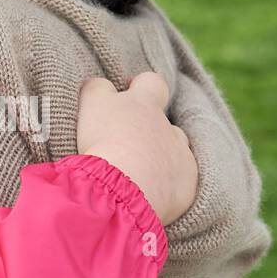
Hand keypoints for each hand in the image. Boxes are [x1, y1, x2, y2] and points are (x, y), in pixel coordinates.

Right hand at [77, 72, 198, 224]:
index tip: (126, 97)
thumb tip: (103, 86)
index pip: (151, 83)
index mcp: (145, 104)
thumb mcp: (90, 102)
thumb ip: (97, 88)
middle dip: (149, 131)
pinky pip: (178, 185)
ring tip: (135, 174)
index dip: (141, 87)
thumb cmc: (103, 141)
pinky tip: (143, 194)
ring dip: (160, 160)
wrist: (122, 189)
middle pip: (164, 123)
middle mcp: (168, 128)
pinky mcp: (186, 188)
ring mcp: (181, 159)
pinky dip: (164, 188)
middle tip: (124, 144)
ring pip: (174, 154)